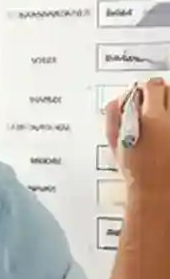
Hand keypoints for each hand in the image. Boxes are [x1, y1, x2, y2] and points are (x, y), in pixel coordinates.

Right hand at [105, 77, 169, 193]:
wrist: (157, 191)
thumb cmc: (137, 171)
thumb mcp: (115, 143)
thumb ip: (114, 116)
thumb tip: (120, 99)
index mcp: (151, 119)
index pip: (152, 86)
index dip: (144, 88)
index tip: (141, 93)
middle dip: (160, 93)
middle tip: (153, 103)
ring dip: (169, 104)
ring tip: (162, 116)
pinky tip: (165, 129)